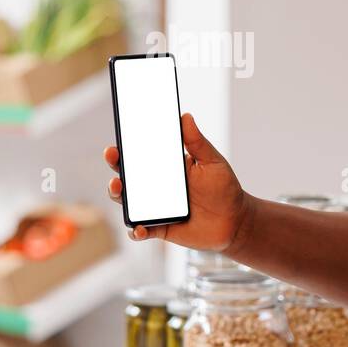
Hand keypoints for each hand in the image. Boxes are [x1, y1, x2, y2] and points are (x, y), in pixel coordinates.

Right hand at [104, 112, 249, 251]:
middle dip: (115, 164)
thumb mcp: (212, 162)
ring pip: (128, 201)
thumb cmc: (224, 189)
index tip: (120, 134)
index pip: (140, 153)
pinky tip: (139, 228)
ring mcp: (155, 208)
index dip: (126, 144)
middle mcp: (155, 186)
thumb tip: (185, 116)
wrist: (235, 221)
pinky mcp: (160, 228)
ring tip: (117, 187)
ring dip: (117, 194)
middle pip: (127, 174)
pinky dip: (136, 230)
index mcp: (166, 167)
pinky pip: (141, 230)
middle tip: (112, 155)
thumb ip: (197, 142)